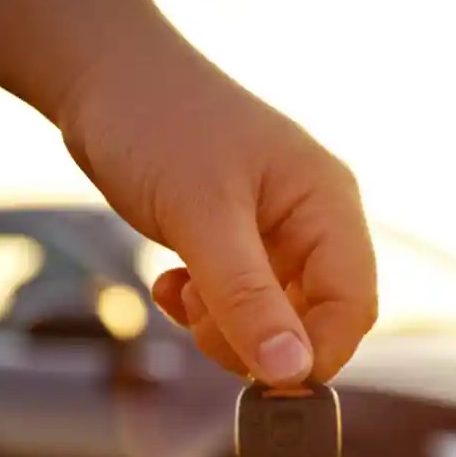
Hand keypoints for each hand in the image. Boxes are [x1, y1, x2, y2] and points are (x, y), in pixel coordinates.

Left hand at [59, 36, 376, 385]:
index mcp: (327, 202)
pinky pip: (235, 302)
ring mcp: (274, 232)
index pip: (353, 304)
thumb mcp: (201, 217)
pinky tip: (170, 281)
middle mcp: (311, 219)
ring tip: (182, 286)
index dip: (318, 352)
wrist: (102, 76)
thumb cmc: (158, 124)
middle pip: (315, 318)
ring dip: (223, 324)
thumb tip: (292, 374)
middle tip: (203, 318)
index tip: (265, 380)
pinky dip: (202, 308)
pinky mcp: (237, 242)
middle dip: (258, 338)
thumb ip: (247, 298)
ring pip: (271, 318)